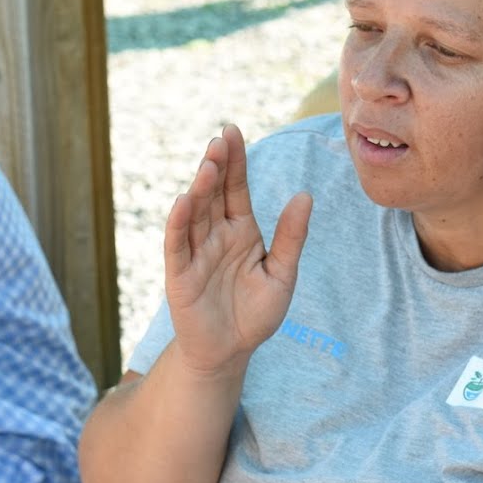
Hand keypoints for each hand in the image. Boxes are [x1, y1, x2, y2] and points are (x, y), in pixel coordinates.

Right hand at [163, 124, 312, 375]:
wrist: (231, 352)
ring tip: (209, 164)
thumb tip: (305, 195)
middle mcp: (215, 235)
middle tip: (222, 139)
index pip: (236, 188)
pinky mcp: (180, 275)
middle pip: (214, 194)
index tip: (233, 130)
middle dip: (217, 166)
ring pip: (195, 213)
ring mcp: (195, 253)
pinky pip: (178, 245)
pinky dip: (179, 224)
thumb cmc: (255, 314)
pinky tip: (184, 201)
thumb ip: (291, 236)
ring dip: (200, 188)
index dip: (235, 161)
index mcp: (241, 230)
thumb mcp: (282, 273)